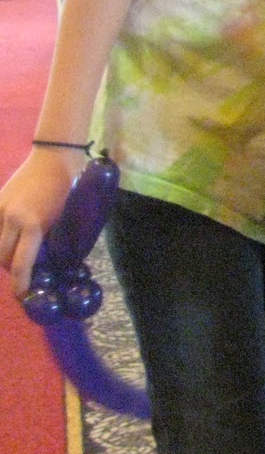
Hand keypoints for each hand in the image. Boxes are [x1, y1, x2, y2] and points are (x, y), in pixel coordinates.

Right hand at [0, 148, 81, 296]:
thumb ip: (52, 240)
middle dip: (13, 269)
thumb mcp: (64, 218)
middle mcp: (12, 219)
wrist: (54, 158)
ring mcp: (0, 210)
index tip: (22, 295)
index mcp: (34, 225)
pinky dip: (0, 239)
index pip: (22, 264)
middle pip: (4, 258)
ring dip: (4, 255)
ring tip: (18, 254)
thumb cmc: (68, 189)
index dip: (21, 283)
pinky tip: (8, 241)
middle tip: (25, 272)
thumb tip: (51, 263)